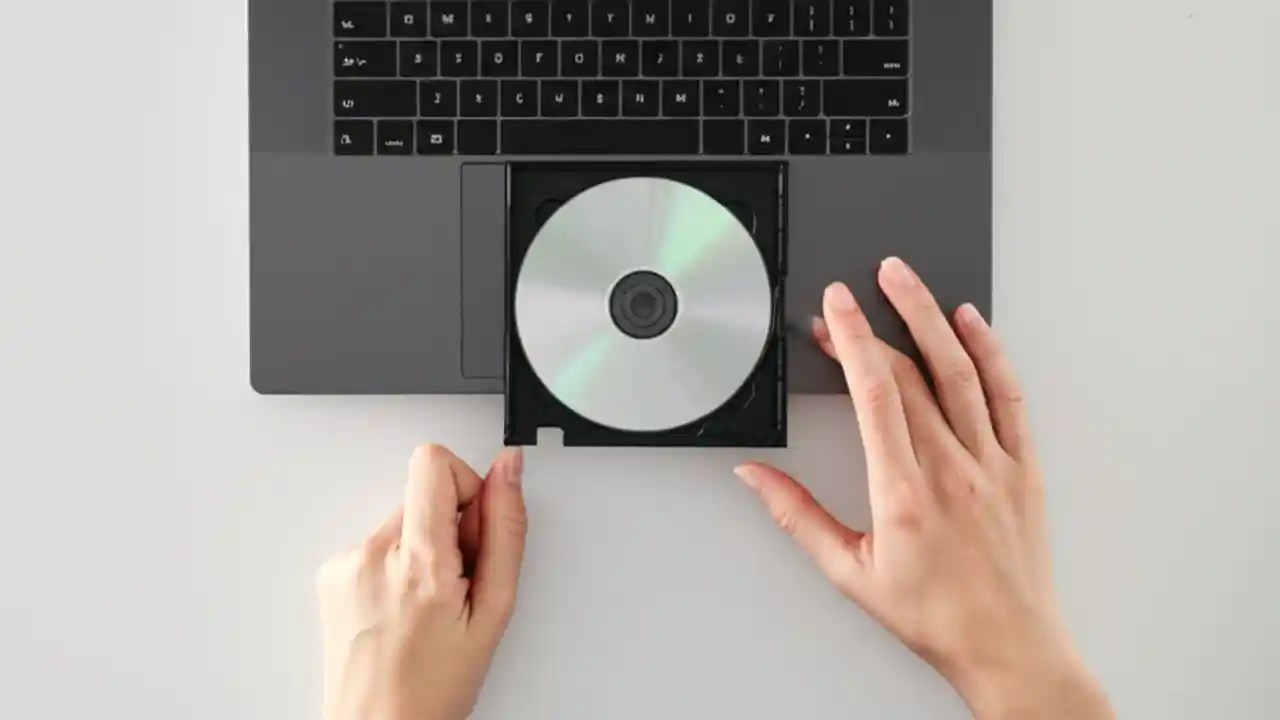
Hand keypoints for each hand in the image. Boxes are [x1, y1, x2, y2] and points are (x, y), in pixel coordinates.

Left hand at [317, 445, 526, 719]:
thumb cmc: (434, 687)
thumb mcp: (494, 610)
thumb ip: (506, 529)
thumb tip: (507, 471)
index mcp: (418, 561)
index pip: (433, 462)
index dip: (466, 484)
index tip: (474, 526)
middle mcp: (373, 554)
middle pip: (422, 492)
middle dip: (449, 527)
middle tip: (456, 583)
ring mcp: (345, 563)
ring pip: (402, 520)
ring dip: (422, 550)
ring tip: (428, 602)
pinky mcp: (331, 573)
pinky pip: (377, 544)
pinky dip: (396, 567)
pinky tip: (404, 607)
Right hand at [736, 258, 1111, 719]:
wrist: (1009, 646)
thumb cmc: (934, 615)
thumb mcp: (847, 572)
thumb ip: (796, 515)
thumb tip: (753, 477)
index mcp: (903, 491)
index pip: (873, 392)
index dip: (851, 337)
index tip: (834, 305)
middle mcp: (952, 468)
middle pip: (909, 372)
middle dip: (873, 325)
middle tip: (848, 300)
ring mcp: (993, 463)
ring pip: (961, 370)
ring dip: (930, 316)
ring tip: (906, 279)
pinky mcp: (1023, 467)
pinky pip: (1009, 395)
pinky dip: (990, 352)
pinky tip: (971, 324)